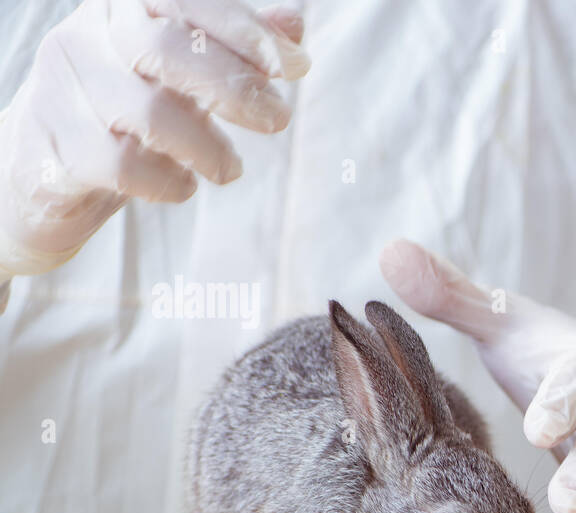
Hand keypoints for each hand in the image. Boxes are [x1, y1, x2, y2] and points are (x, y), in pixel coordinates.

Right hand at [0, 0, 309, 275]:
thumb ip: (233, 45)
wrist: (34, 171)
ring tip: (230, 169)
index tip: (295, 66)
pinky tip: (184, 186)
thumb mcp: (180, 73)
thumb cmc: (121, 112)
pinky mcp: (55, 149)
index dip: (246, 29)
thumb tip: (294, 22)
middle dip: (237, 87)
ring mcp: (63, 92)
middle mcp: (84, 37)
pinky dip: (169, 182)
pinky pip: (125, 166)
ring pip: (151, 114)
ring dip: (210, 148)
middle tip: (278, 119)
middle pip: (168, 48)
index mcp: (119, 7)